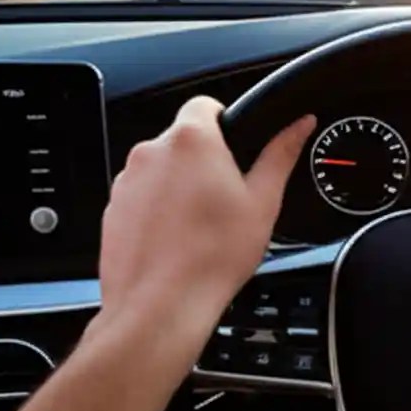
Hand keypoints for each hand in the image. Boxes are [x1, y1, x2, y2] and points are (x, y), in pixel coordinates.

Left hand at [98, 96, 314, 333]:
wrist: (161, 306)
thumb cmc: (212, 258)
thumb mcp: (263, 203)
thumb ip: (281, 155)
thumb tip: (299, 127)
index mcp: (192, 140)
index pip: (206, 104)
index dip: (225, 121)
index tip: (235, 147)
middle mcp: (151, 153)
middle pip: (183, 141)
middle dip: (205, 163)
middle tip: (227, 199)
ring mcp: (126, 182)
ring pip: (161, 171)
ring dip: (180, 188)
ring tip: (202, 227)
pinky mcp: (112, 210)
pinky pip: (141, 199)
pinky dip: (158, 212)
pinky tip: (178, 241)